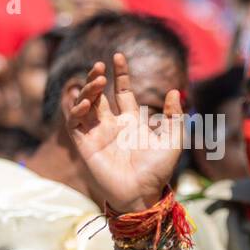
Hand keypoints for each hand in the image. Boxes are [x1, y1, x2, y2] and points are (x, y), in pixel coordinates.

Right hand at [66, 52, 183, 212]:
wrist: (143, 193)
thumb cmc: (159, 169)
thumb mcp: (173, 140)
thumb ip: (174, 117)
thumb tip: (175, 91)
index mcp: (132, 121)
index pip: (122, 92)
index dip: (120, 74)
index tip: (118, 56)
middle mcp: (112, 125)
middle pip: (100, 94)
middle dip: (97, 78)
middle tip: (100, 65)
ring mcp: (97, 133)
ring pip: (85, 104)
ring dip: (88, 89)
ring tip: (98, 78)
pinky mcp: (84, 144)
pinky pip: (74, 122)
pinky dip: (77, 109)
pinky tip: (86, 101)